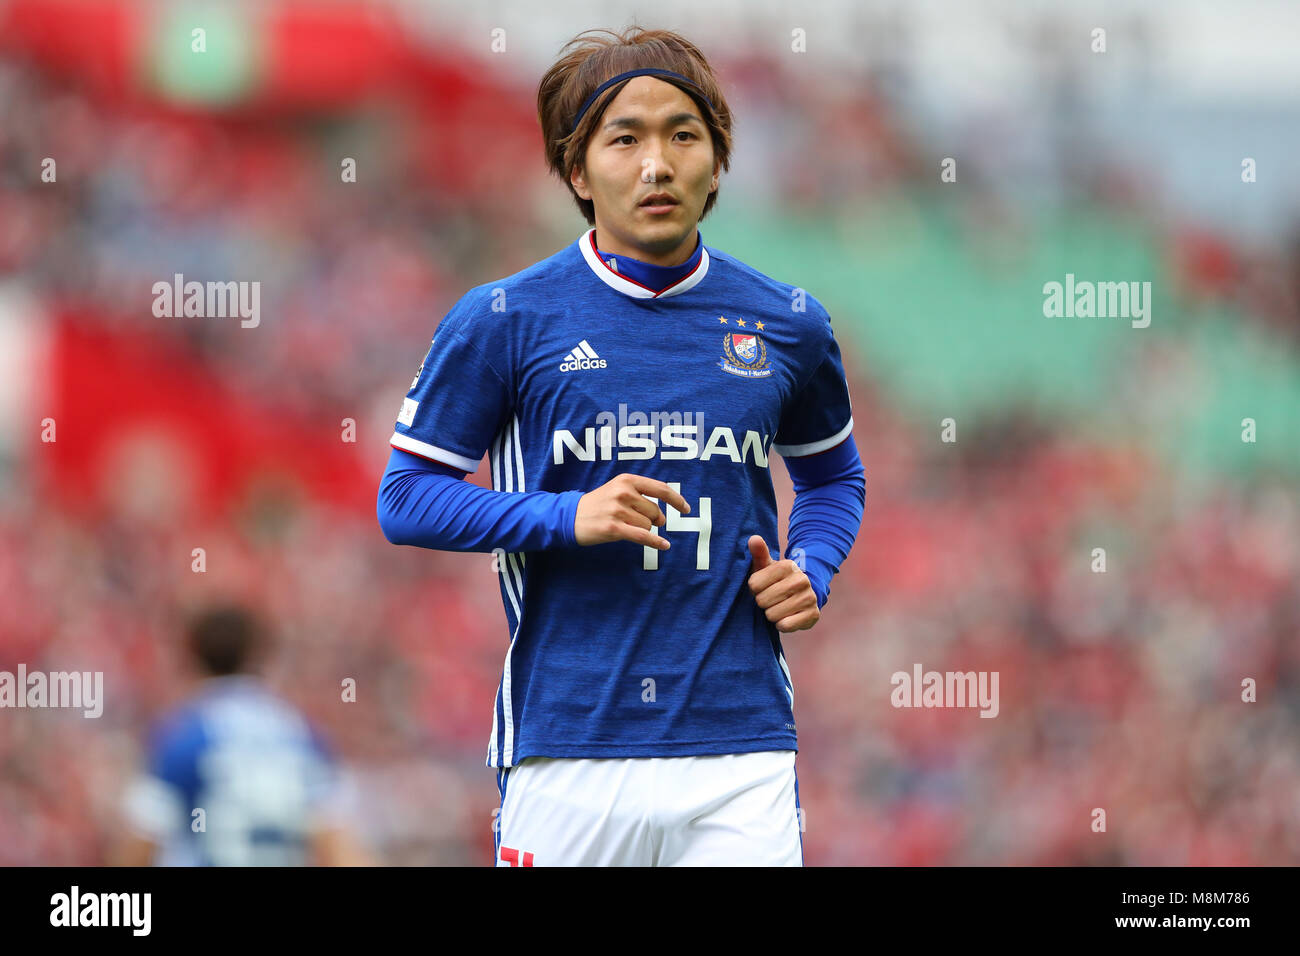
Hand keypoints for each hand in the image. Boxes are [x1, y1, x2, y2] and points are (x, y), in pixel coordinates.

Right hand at [574, 473, 690, 549]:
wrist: (569, 516)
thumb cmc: (597, 504)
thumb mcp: (617, 490)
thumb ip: (640, 496)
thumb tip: (663, 516)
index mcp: (626, 480)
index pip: (660, 489)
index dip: (676, 499)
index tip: (686, 508)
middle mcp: (623, 492)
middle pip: (655, 512)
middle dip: (652, 520)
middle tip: (636, 521)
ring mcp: (618, 510)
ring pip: (648, 525)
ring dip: (641, 529)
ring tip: (623, 526)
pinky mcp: (614, 528)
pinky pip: (643, 536)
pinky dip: (655, 542)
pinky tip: (664, 546)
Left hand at [747, 535, 819, 632]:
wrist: (800, 596)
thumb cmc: (775, 581)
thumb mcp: (766, 566)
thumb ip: (759, 553)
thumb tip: (753, 538)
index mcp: (788, 565)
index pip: (753, 585)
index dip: (754, 589)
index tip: (763, 586)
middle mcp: (801, 580)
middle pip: (762, 600)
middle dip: (762, 602)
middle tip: (770, 598)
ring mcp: (809, 597)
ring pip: (772, 614)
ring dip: (771, 614)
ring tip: (778, 606)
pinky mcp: (813, 615)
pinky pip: (785, 625)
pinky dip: (781, 625)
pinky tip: (786, 617)